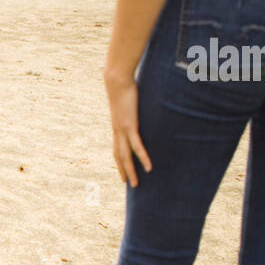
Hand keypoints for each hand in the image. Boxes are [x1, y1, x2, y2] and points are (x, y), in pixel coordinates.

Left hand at [105, 70, 152, 187]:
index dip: (119, 160)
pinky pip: (137, 146)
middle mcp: (117, 131)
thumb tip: (140, 102)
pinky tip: (148, 167)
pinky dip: (142, 158)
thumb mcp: (129, 98)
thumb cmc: (124, 85)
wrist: (116, 79)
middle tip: (128, 184)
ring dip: (130, 171)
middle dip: (123, 170)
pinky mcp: (129, 126)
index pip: (117, 147)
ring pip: (125, 156)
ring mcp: (122, 130)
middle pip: (119, 156)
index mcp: (117, 126)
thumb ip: (134, 104)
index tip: (123, 170)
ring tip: (135, 184)